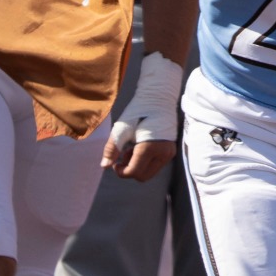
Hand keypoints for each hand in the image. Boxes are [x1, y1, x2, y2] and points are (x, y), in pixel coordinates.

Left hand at [103, 51, 183, 181]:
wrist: (158, 99)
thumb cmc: (138, 111)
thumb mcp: (121, 129)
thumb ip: (112, 149)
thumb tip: (104, 166)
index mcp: (150, 148)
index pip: (134, 172)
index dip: (121, 172)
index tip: (114, 163)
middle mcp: (163, 153)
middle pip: (143, 176)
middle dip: (130, 170)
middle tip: (123, 155)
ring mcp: (169, 153)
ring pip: (150, 172)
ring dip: (138, 166)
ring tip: (132, 149)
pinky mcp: (171, 151)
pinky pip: (155, 165)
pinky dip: (146, 162)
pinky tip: (141, 147)